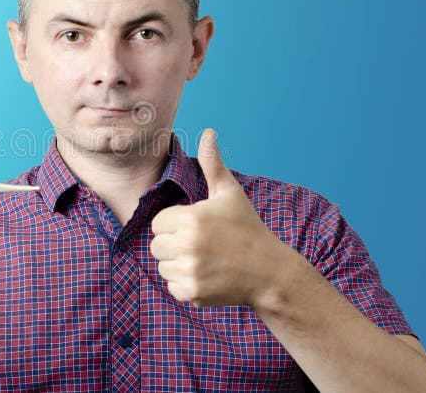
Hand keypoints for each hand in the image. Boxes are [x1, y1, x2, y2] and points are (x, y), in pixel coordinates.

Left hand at [150, 128, 292, 307]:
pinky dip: (185, 284)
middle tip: (201, 245)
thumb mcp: (230, 194)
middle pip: (157, 245)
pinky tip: (207, 276)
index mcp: (191, 218)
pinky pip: (172, 286)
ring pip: (162, 266)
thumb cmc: (247, 228)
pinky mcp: (192, 293)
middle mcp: (187, 245)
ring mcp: (190, 271)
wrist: (269, 272)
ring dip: (178, 264)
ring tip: (205, 260)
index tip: (197, 227)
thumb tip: (207, 132)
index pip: (159, 223)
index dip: (175, 224)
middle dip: (174, 244)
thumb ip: (213, 164)